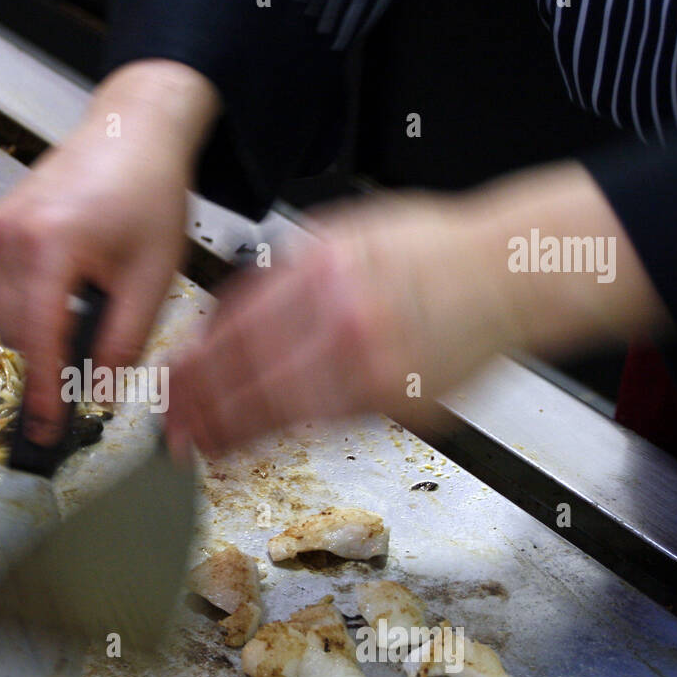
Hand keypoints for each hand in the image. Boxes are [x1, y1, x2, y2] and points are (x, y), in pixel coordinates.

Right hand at [0, 60, 219, 443]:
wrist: (134, 126)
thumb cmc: (151, 195)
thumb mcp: (150, 278)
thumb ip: (121, 341)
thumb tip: (95, 393)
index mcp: (49, 245)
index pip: (37, 339)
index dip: (42, 393)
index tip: (47, 433)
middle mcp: (9, 235)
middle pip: (15, 330)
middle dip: (45, 361)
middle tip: (83, 383)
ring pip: (6, 310)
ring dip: (40, 331)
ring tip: (88, 323)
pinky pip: (7, 284)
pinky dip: (34, 303)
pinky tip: (72, 294)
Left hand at [165, 162, 668, 456]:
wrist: (509, 274)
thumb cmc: (432, 251)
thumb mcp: (348, 231)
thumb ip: (288, 270)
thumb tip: (229, 313)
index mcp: (321, 265)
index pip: (236, 321)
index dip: (195, 359)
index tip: (170, 379)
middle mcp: (339, 314)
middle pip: (246, 368)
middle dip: (198, 402)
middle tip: (167, 424)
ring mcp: (366, 361)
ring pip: (278, 405)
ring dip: (228, 430)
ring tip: (194, 445)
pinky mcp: (391, 397)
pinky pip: (320, 421)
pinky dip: (277, 434)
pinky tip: (249, 443)